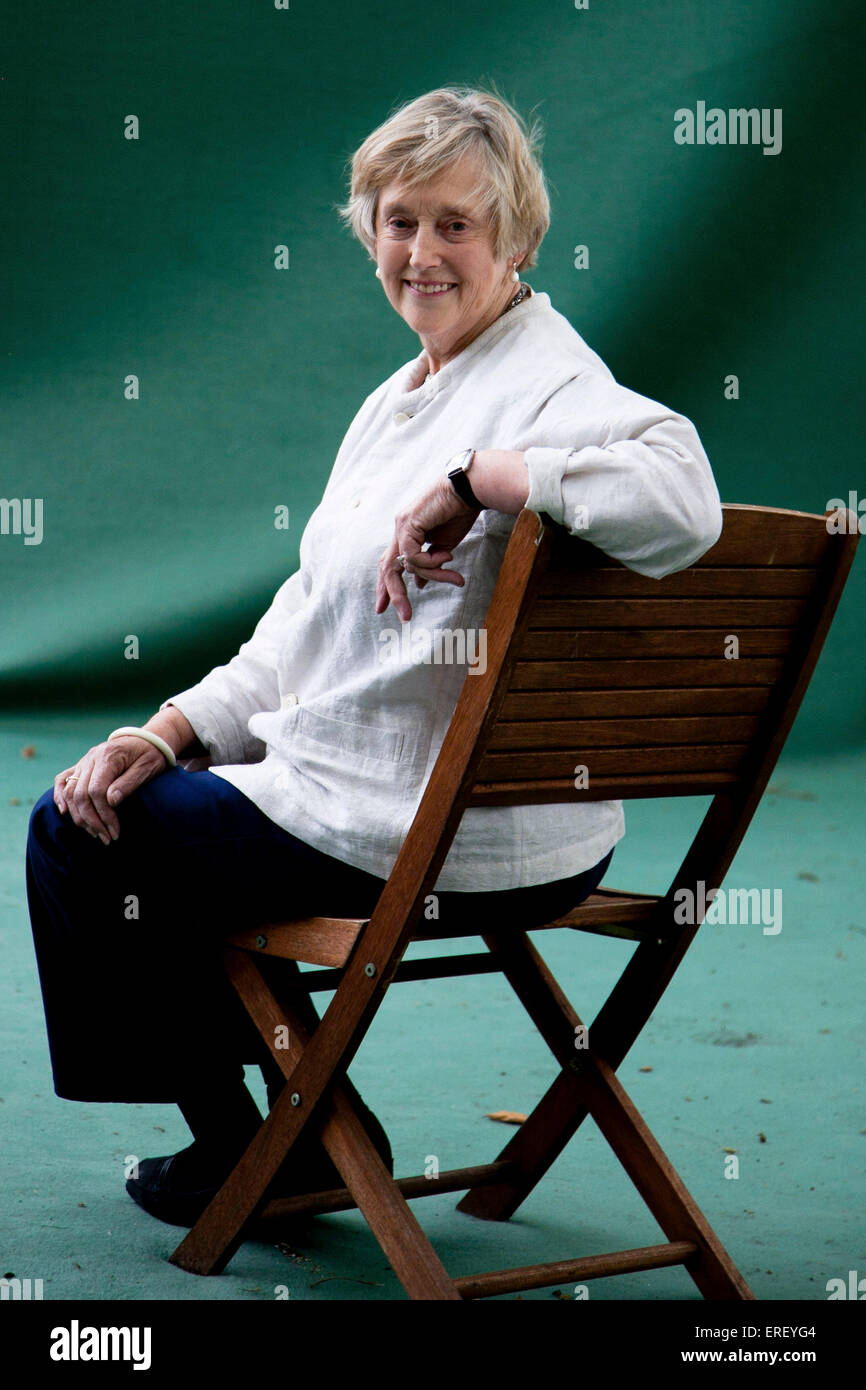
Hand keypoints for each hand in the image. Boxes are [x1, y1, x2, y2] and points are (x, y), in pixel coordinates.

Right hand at [53, 737, 168, 843]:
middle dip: (92, 820)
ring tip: (95, 833)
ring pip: (70, 791)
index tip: (115, 830)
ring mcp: (84, 761)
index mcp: (108, 757)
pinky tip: (65, 812)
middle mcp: (91, 758)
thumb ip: (128, 784)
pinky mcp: (81, 765)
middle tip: (106, 838)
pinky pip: (63, 780)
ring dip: (79, 815)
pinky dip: (60, 796)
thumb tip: (111, 802)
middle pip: (80, 794)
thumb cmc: (150, 755)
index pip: (97, 791)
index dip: (104, 814)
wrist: (147, 739)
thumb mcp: (147, 768)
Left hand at [375, 476, 480, 620]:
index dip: (387, 586)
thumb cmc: (460, 513)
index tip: (384, 607)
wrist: (468, 490)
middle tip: (403, 614)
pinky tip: (447, 556)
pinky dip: (430, 562)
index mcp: (408, 534)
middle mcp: (401, 529)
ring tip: (454, 578)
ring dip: (431, 576)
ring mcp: (402, 525)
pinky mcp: (407, 523)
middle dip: (392, 593)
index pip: (391, 563)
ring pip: (403, 564)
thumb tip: (419, 583)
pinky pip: (413, 555)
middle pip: (387, 567)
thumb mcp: (443, 546)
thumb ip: (430, 564)